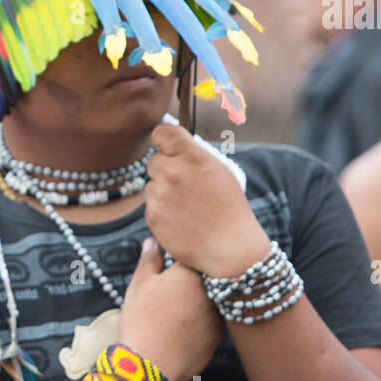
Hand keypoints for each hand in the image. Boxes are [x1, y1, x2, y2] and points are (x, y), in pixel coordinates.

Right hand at [117, 238, 220, 380]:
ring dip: (197, 302)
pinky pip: (210, 323)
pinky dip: (199, 324)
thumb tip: (153, 242)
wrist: (150, 364)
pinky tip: (180, 331)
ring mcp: (217, 315)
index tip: (168, 267)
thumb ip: (150, 259)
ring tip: (173, 315)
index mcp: (191, 271)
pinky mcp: (218, 337)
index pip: (192, 255)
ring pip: (209, 301)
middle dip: (190, 281)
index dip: (178, 259)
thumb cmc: (141, 320)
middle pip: (204, 278)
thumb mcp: (139, 285)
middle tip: (169, 293)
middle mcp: (211, 290)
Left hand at [145, 122, 270, 276]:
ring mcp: (161, 195)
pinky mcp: (152, 215)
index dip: (163, 140)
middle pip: (153, 161)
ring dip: (162, 192)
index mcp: (193, 157)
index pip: (162, 132)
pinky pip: (150, 205)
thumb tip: (171, 144)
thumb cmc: (229, 208)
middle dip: (165, 170)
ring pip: (150, 185)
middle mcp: (173, 172)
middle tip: (184, 186)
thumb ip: (193, 155)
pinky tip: (180, 220)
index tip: (166, 147)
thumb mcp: (220, 171)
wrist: (230, 247)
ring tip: (186, 206)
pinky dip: (161, 211)